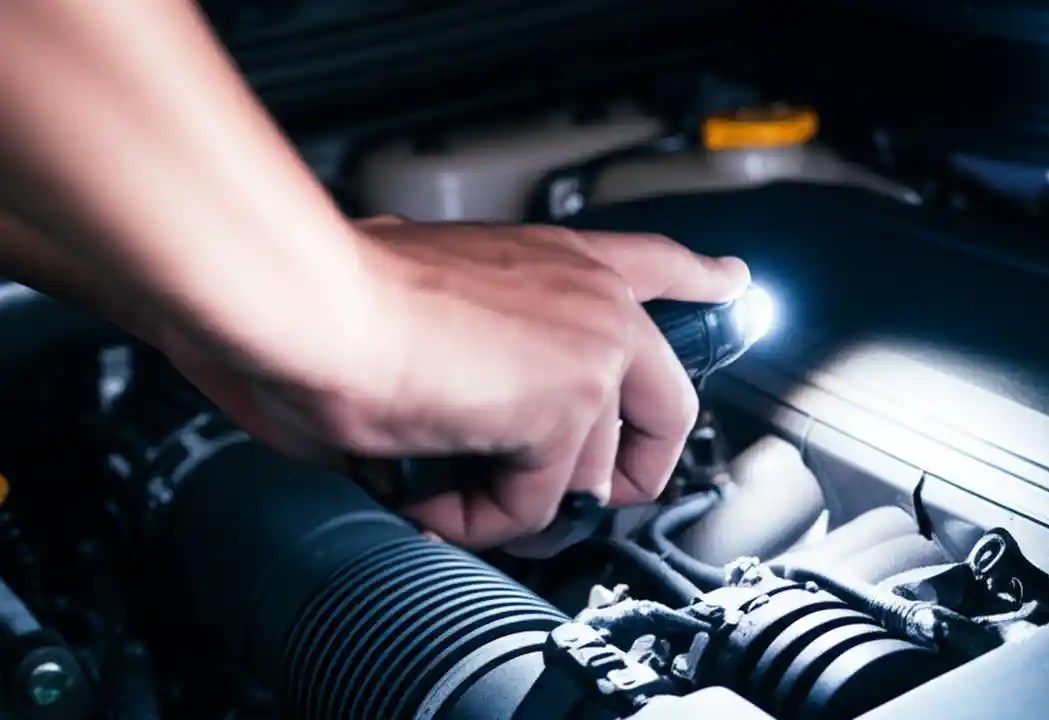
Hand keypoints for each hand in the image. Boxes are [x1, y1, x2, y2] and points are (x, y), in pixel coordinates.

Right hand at [160, 217, 748, 546]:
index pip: (655, 264)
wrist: (311, 305)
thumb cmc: (337, 297)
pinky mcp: (568, 407)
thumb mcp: (429, 299)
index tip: (728, 284)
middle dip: (631, 468)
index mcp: (556, 261)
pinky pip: (538, 503)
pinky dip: (480, 518)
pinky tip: (431, 493)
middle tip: (577, 493)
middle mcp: (591, 299)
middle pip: (669, 404)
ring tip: (439, 481)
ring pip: (585, 471)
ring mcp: (591, 351)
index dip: (698, 281)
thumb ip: (480, 342)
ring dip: (510, 496)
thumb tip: (466, 406)